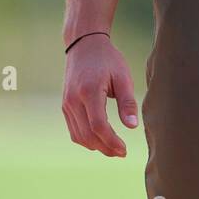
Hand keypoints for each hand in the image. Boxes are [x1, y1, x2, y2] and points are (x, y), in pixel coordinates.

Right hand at [62, 34, 138, 156]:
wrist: (84, 45)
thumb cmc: (107, 59)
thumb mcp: (123, 76)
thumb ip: (127, 102)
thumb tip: (133, 126)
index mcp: (89, 91)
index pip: (98, 125)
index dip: (111, 141)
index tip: (124, 149)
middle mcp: (74, 100)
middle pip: (87, 135)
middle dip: (105, 148)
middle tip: (122, 153)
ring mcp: (67, 104)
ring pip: (79, 136)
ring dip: (96, 146)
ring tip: (113, 149)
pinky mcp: (65, 105)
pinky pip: (73, 130)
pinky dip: (86, 139)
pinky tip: (100, 140)